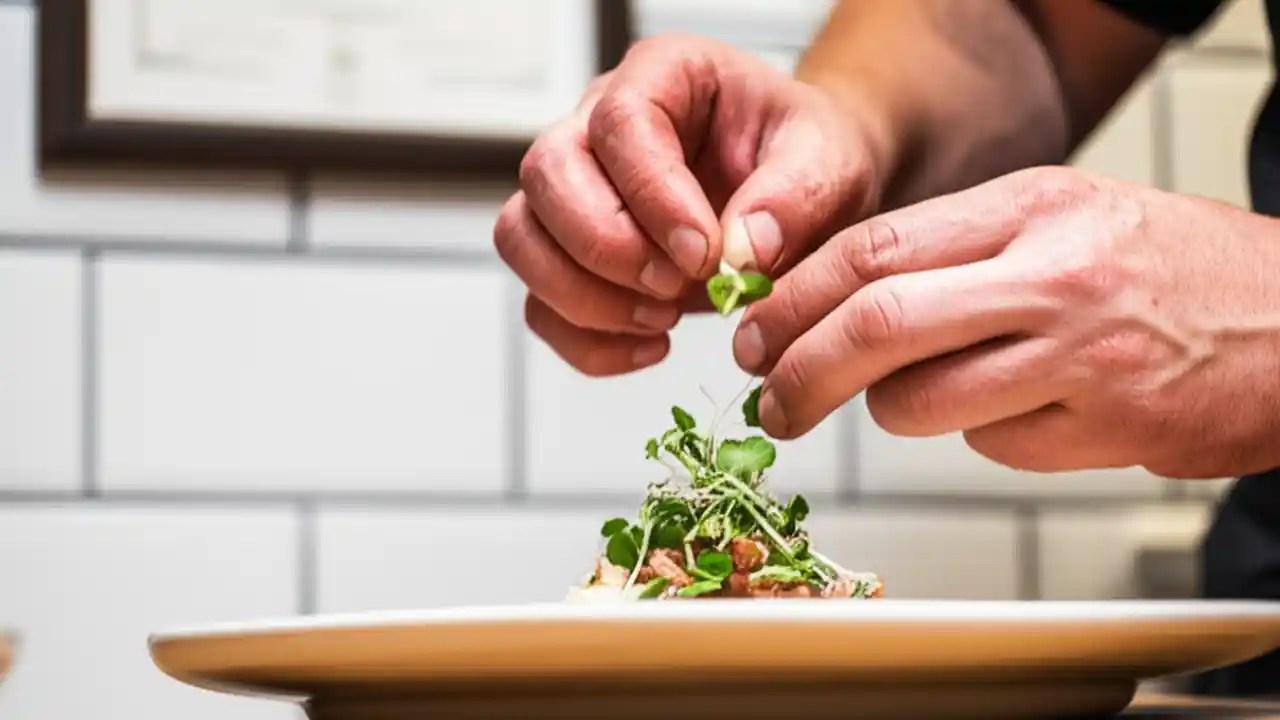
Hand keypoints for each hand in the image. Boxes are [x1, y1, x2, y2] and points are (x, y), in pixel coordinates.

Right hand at [494, 35, 884, 376]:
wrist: (802, 195)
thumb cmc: (805, 160)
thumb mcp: (829, 163)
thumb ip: (794, 197)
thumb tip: (741, 251)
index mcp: (663, 77)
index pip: (621, 122)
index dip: (651, 194)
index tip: (703, 253)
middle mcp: (598, 126)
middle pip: (546, 174)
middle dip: (605, 246)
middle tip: (674, 288)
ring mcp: (573, 191)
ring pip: (522, 238)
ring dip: (582, 297)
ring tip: (662, 318)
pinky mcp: (571, 256)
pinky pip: (540, 304)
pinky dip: (586, 341)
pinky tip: (653, 345)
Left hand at [734, 166, 1279, 478]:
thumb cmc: (1165, 268)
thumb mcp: (1061, 220)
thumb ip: (954, 252)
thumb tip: (834, 298)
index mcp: (1032, 207)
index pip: (874, 248)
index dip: (794, 297)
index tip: (754, 330)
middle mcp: (1053, 274)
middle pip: (880, 324)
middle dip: (801, 369)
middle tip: (770, 397)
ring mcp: (1085, 355)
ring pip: (925, 402)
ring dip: (891, 410)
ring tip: (911, 397)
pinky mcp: (1111, 427)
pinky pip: (995, 446)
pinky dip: (982, 437)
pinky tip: (1027, 411)